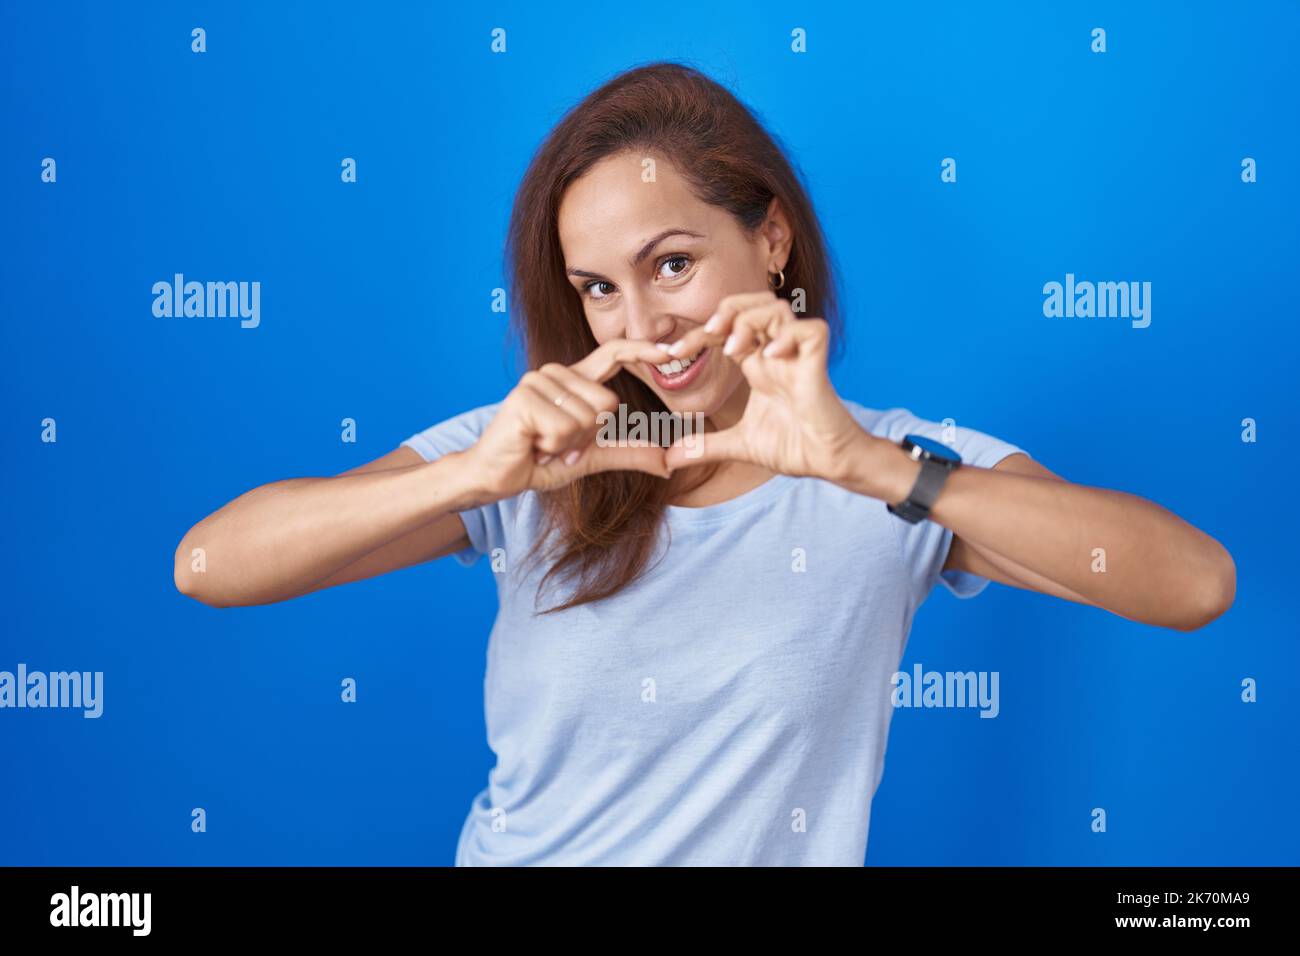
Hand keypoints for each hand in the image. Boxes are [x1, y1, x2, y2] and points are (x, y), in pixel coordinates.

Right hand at [466, 338, 673, 499]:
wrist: (493, 476)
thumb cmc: (538, 462)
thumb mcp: (589, 458)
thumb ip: (627, 453)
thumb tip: (667, 462)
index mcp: (573, 381)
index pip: (613, 354)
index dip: (641, 350)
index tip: (670, 351)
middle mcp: (556, 373)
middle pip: (608, 403)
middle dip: (588, 437)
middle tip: (557, 444)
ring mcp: (538, 381)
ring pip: (587, 418)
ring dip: (568, 445)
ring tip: (542, 443)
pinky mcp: (525, 398)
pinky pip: (565, 429)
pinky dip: (553, 448)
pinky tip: (532, 444)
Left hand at [662, 291, 877, 483]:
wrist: (829, 462)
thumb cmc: (794, 446)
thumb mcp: (739, 445)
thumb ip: (705, 447)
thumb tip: (669, 459)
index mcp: (757, 364)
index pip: (726, 330)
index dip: (698, 334)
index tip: (672, 353)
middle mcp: (776, 354)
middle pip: (755, 303)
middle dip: (727, 310)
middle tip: (709, 333)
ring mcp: (797, 357)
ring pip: (778, 308)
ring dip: (751, 320)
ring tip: (734, 348)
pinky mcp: (818, 366)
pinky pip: (811, 331)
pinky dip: (790, 336)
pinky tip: (771, 356)